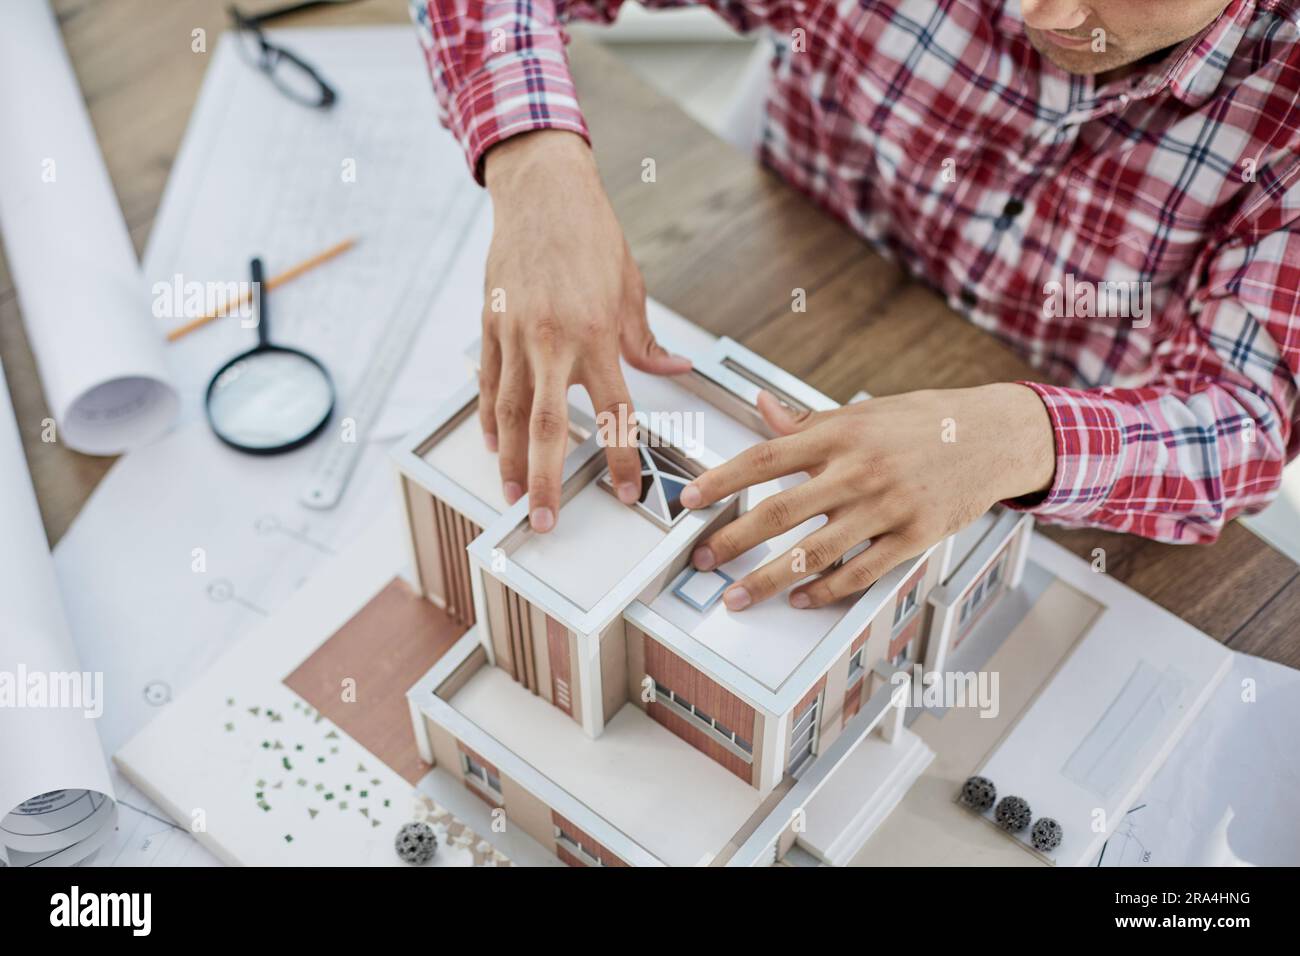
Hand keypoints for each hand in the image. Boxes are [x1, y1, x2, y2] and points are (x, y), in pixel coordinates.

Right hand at [481, 130, 690, 530]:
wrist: (542, 190)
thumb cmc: (590, 234)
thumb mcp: (631, 289)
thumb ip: (646, 342)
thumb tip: (674, 371)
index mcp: (597, 336)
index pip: (614, 416)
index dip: (623, 462)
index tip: (628, 493)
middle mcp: (553, 341)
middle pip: (547, 430)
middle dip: (546, 483)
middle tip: (545, 522)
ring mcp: (514, 335)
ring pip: (507, 414)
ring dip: (510, 463)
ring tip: (514, 497)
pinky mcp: (489, 325)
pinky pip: (488, 384)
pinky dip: (488, 419)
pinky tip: (494, 446)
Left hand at [681, 385, 1055, 609]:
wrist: (994, 436)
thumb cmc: (923, 421)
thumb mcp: (863, 411)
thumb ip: (807, 420)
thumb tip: (759, 406)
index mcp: (840, 433)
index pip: (765, 458)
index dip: (722, 482)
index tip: (690, 501)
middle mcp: (858, 470)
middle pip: (779, 512)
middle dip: (733, 542)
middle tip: (703, 560)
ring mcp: (887, 507)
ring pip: (814, 553)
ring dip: (768, 580)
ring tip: (738, 597)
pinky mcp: (914, 537)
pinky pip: (860, 572)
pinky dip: (824, 590)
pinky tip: (799, 599)